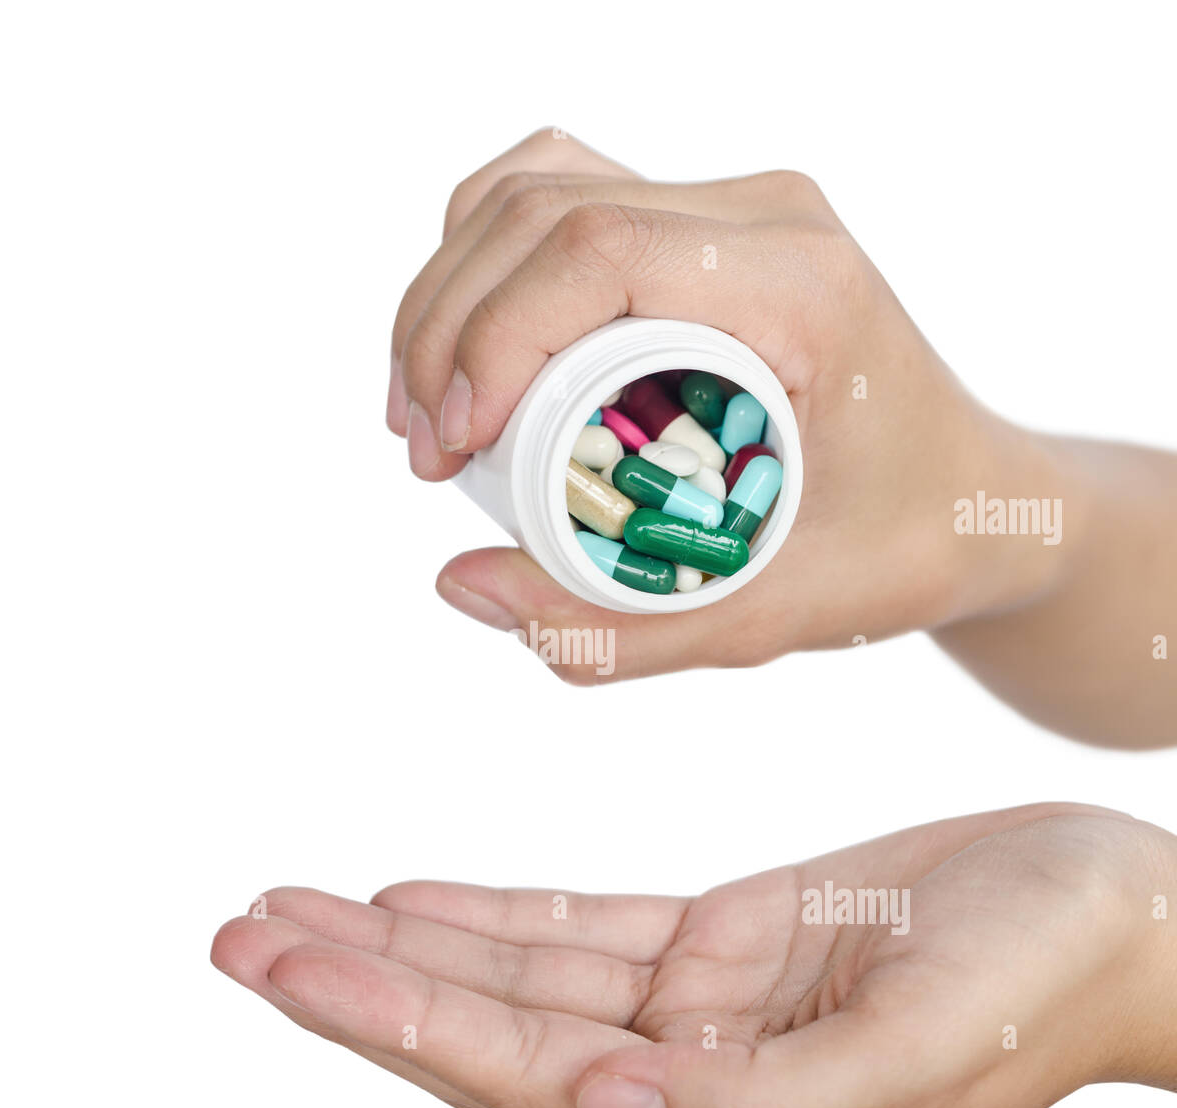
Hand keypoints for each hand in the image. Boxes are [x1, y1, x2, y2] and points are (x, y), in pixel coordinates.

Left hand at [211, 803, 1176, 1107]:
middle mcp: (689, 1069)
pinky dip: (494, 915)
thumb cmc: (1055, 980)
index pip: (518, 1078)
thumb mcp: (931, 1051)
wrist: (1120, 910)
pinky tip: (415, 899)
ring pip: (517, 974)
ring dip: (403, 941)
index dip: (392, 1020)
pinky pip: (581, 927)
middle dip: (359, 982)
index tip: (288, 962)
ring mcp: (701, 1000)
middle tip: (244, 930)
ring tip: (292, 905)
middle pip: (486, 1030)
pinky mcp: (723, 937)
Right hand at [387, 129, 1073, 683]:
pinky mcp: (702, 228)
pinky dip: (488, 273)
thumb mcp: (765, 618)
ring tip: (432, 414)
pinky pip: (559, 205)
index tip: (447, 450)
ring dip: (451, 295)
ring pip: (533, 193)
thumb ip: (612, 627)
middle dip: (445, 328)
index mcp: (801, 288)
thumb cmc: (894, 553)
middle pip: (542, 210)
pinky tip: (470, 363)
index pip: (595, 250)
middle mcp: (767, 217)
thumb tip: (459, 583)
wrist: (972, 503)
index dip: (488, 338)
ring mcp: (733, 210)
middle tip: (422, 453)